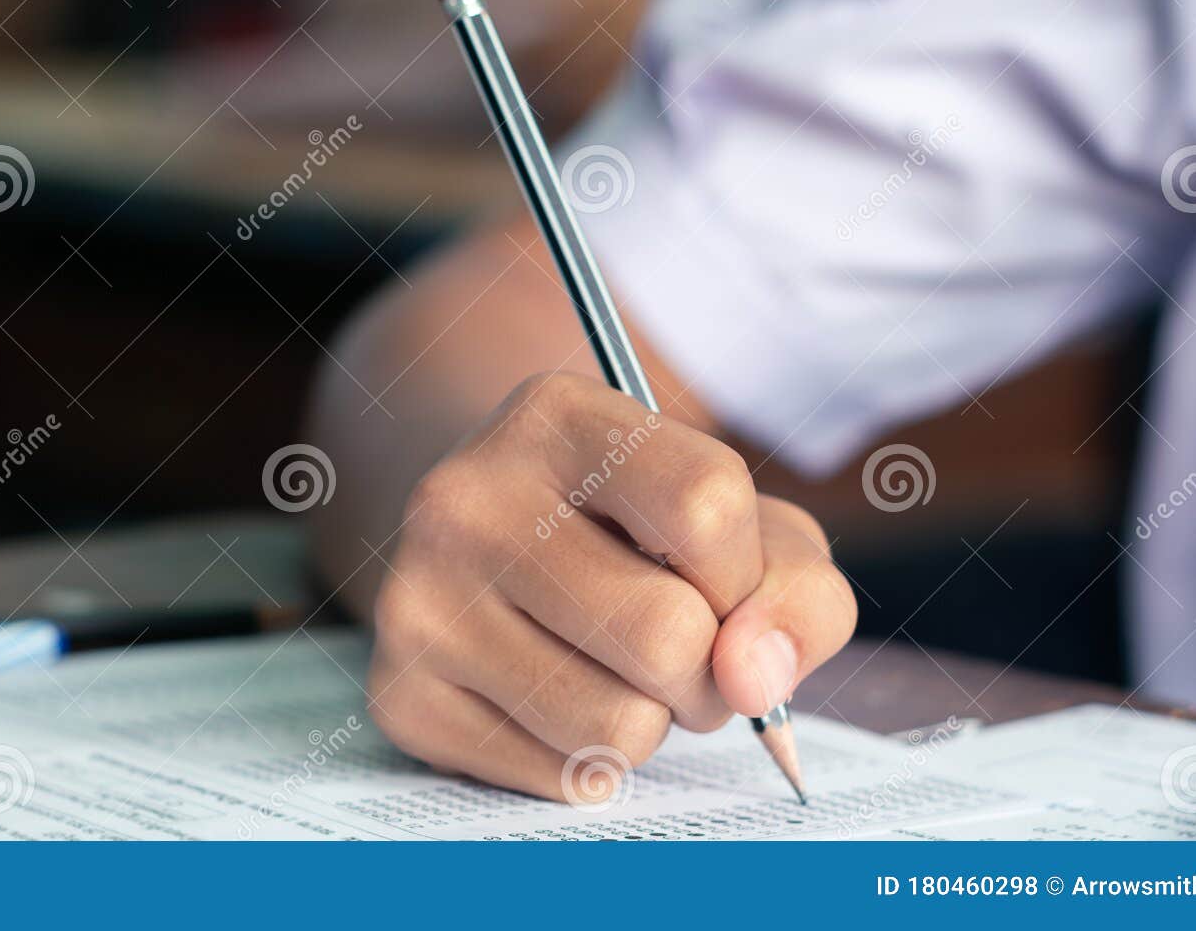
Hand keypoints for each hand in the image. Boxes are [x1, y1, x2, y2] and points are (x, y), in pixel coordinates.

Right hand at [366, 372, 856, 802]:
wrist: (487, 549)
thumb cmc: (640, 534)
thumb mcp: (740, 524)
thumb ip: (796, 592)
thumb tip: (755, 681)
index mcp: (555, 417)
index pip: (705, 506)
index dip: (746, 574)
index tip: (720, 579)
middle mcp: (466, 497)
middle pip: (667, 635)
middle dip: (707, 671)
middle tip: (675, 646)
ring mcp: (417, 599)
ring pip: (617, 726)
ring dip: (651, 721)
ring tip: (610, 667)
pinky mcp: (400, 695)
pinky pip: (560, 779)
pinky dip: (589, 762)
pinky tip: (555, 698)